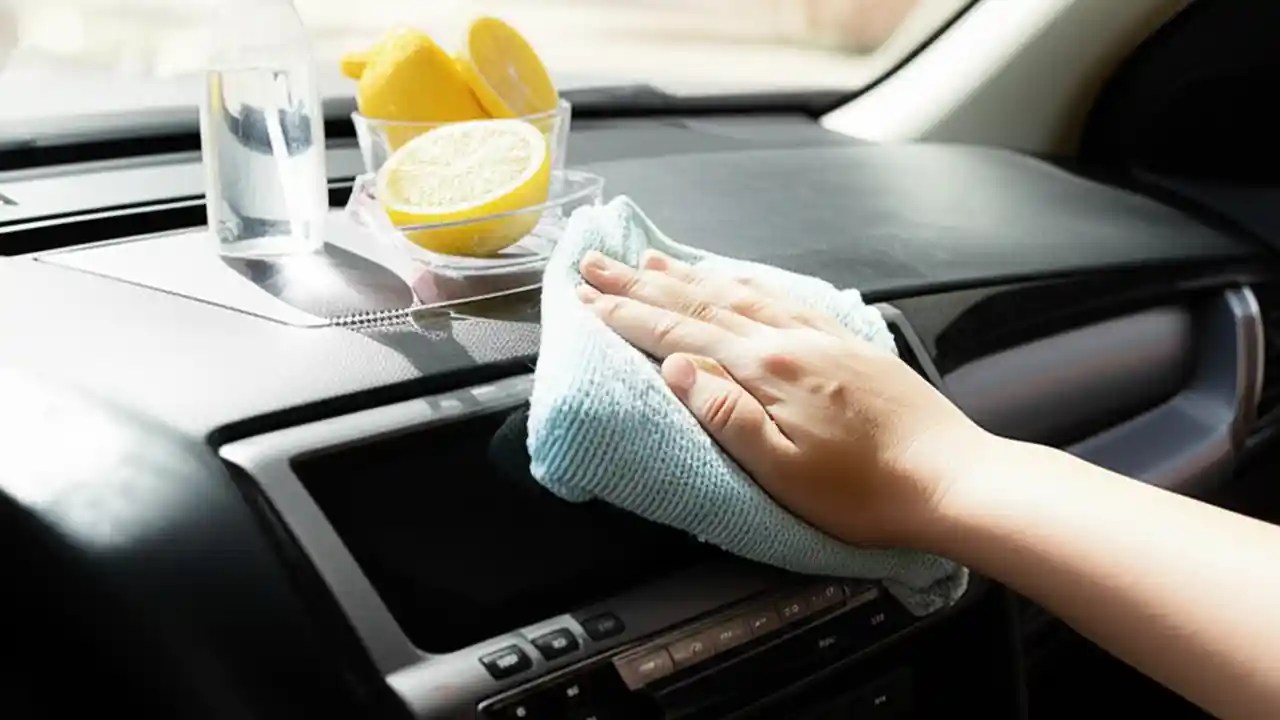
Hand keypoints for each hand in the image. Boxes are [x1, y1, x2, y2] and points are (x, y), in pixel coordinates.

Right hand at [577, 249, 995, 548]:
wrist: (951, 478)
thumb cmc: (866, 491)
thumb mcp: (785, 472)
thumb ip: (727, 416)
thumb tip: (677, 367)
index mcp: (769, 370)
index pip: (680, 333)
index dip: (627, 315)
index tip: (585, 298)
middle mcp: (791, 339)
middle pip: (701, 301)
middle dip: (642, 283)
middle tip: (597, 262)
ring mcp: (820, 336)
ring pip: (739, 291)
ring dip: (687, 274)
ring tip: (649, 258)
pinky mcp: (845, 342)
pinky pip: (781, 295)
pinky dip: (743, 280)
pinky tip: (733, 276)